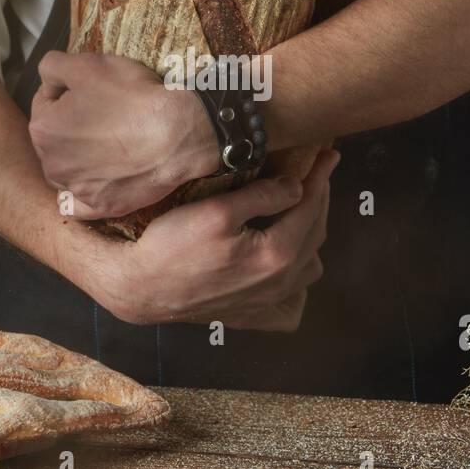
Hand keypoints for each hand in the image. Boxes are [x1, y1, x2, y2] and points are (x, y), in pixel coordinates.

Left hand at [29, 51, 215, 216]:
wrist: (179, 134)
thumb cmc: (135, 98)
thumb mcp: (89, 65)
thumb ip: (52, 66)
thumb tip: (47, 79)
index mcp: (43, 130)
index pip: (44, 102)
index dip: (68, 90)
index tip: (92, 89)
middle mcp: (52, 165)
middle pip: (53, 137)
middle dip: (70, 124)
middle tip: (105, 113)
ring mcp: (78, 190)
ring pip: (64, 169)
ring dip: (77, 156)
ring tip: (109, 143)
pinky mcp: (102, 206)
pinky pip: (80, 204)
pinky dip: (84, 191)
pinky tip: (96, 178)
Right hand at [86, 149, 339, 331]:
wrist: (141, 286)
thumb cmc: (173, 245)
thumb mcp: (217, 210)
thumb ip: (264, 196)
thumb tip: (296, 186)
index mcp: (278, 254)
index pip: (310, 207)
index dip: (320, 177)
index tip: (329, 155)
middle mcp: (280, 283)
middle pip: (315, 233)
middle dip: (319, 200)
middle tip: (319, 173)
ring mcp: (268, 302)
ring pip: (310, 266)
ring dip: (311, 234)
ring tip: (302, 209)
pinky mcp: (252, 313)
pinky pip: (291, 301)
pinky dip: (298, 277)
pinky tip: (288, 261)